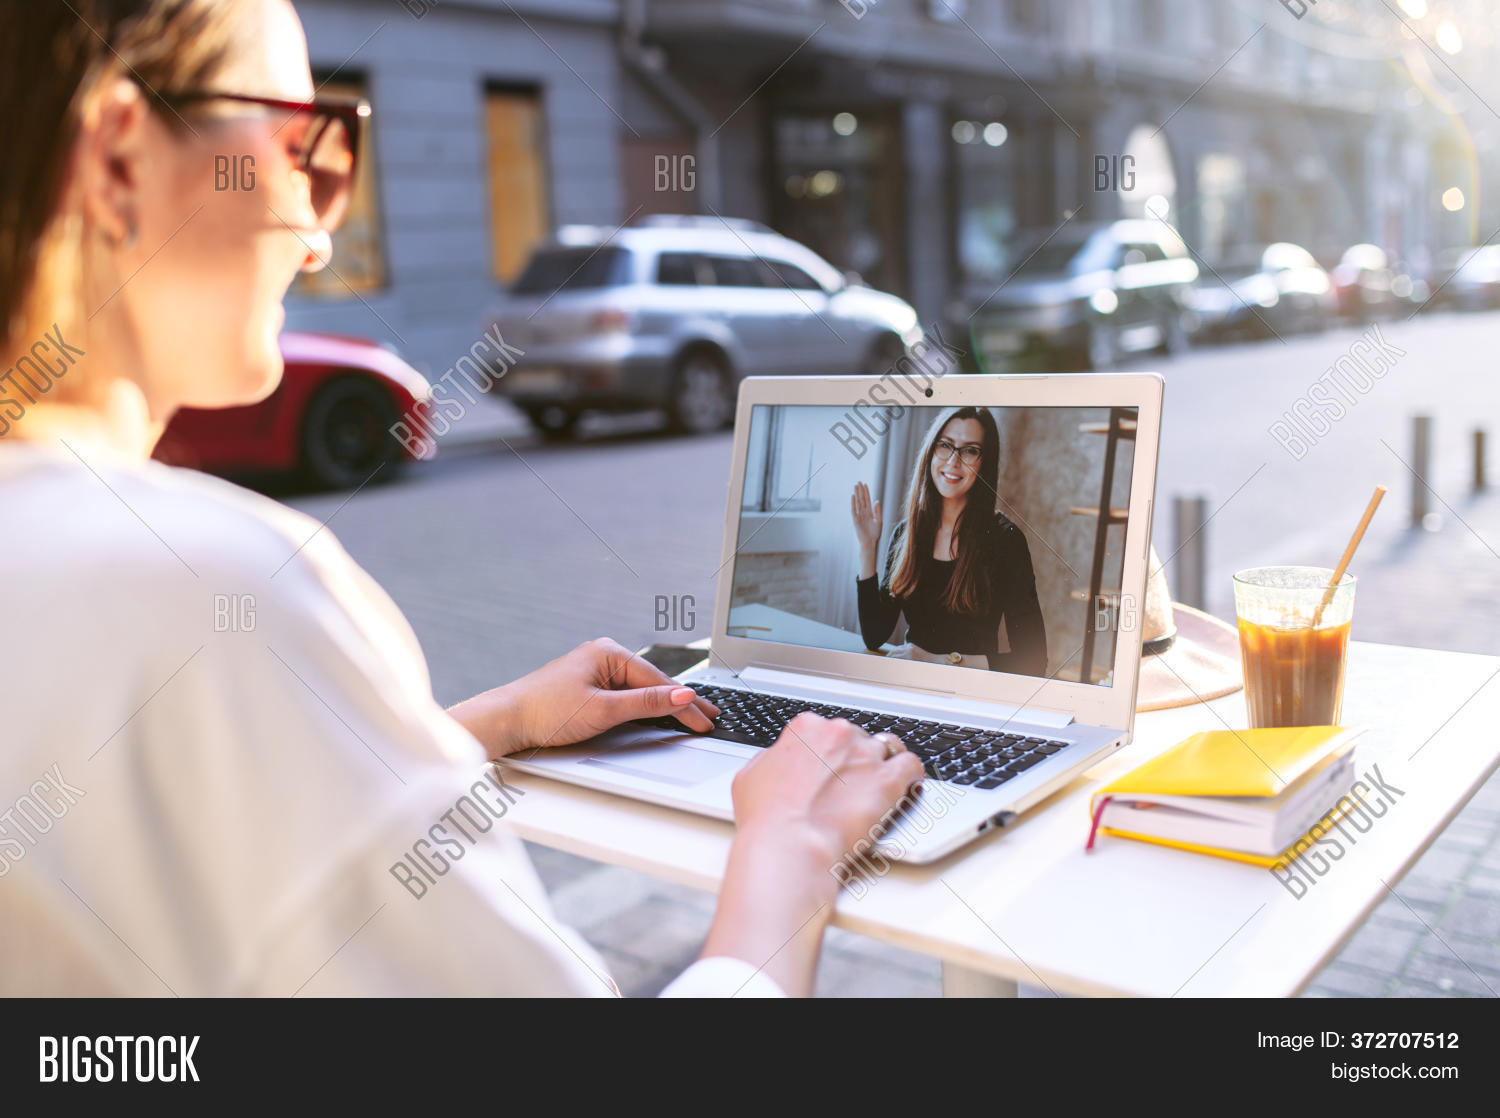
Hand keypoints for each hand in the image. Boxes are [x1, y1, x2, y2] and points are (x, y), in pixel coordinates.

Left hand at [447, 637, 719, 758]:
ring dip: (666, 703)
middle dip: (682, 701)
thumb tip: (681, 696)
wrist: (506, 720)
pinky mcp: (588, 685)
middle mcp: (603, 656)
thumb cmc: (545, 711)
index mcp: (609, 652)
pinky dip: (647, 704)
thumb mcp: (603, 710)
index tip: (706, 721)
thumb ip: (646, 703)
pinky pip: (627, 693)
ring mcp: (595, 670)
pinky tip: (660, 710)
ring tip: (693, 714)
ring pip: (641, 688)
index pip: (658, 682)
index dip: (685, 705)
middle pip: (653, 683)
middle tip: (711, 717)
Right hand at [732, 713, 923, 865]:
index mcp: (805, 727)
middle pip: (857, 737)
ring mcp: (866, 754)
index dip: (828, 752)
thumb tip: (780, 760)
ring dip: (882, 766)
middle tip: (848, 787)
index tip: (828, 769)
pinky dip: (911, 775)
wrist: (788, 846)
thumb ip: (773, 759)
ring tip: (878, 787)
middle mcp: (838, 733)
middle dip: (855, 759)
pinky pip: (911, 766)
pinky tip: (907, 786)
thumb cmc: (766, 819)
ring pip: (887, 748)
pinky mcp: (888, 780)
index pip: (827, 730)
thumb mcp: (750, 777)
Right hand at [851, 481, 881, 576]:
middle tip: (859, 482)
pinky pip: (853, 509)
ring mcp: (859, 515)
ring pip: (857, 502)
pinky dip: (853, 503)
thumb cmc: (875, 534)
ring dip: (856, 494)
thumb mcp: (879, 521)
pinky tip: (853, 496)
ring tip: (855, 486)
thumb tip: (876, 500)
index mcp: (870, 512)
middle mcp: (864, 512)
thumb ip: (877, 511)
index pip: (867, 500)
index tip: (865, 484)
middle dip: (860, 490)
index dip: (866, 492)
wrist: (870, 542)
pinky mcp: (855, 519)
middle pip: (862, 499)